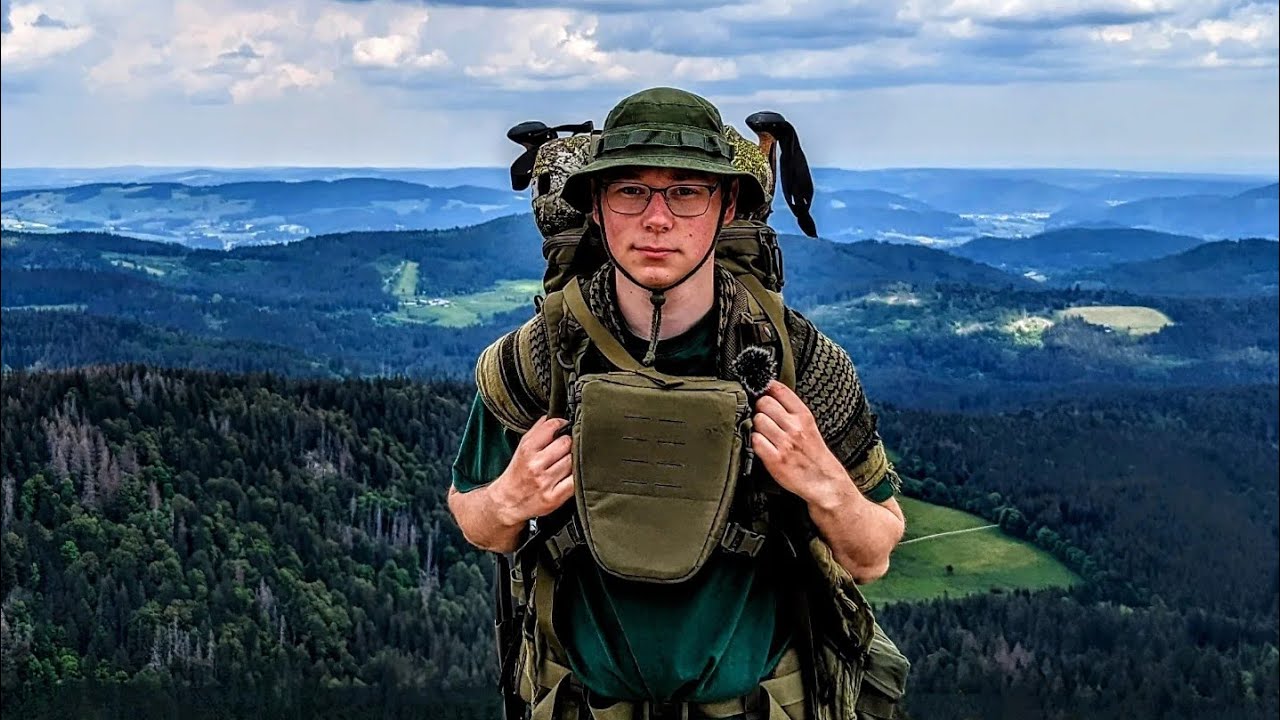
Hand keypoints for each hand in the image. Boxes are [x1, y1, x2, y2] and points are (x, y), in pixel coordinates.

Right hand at [492, 415, 574, 526]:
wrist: (507, 501)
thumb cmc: (518, 472)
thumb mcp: (523, 447)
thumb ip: (539, 430)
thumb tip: (556, 416)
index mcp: (527, 449)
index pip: (553, 426)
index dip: (562, 424)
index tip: (564, 427)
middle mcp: (535, 465)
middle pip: (567, 443)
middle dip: (568, 444)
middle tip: (566, 449)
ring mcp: (545, 482)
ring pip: (573, 461)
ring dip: (574, 460)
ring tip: (567, 463)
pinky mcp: (554, 497)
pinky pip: (575, 481)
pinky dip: (576, 477)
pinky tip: (571, 476)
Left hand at [751, 381, 847, 505]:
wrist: (824, 482)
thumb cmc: (814, 454)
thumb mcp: (809, 426)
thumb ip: (791, 411)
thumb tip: (768, 393)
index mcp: (804, 416)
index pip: (779, 390)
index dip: (767, 388)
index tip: (762, 391)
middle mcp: (795, 427)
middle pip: (763, 403)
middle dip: (759, 408)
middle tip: (764, 418)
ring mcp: (785, 443)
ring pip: (757, 420)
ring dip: (757, 426)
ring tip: (765, 434)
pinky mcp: (775, 459)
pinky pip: (755, 441)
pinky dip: (756, 443)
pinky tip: (763, 446)